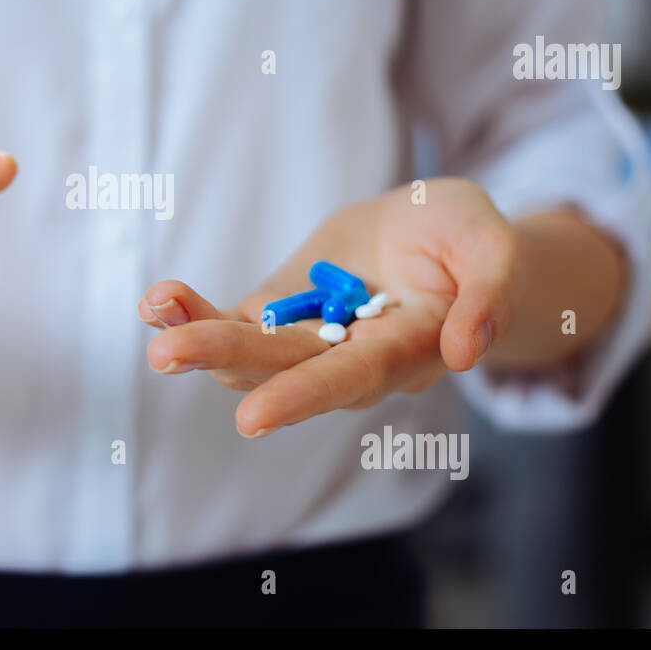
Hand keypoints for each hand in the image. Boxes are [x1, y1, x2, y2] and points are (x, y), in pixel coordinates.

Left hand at [139, 178, 518, 436]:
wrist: (431, 232)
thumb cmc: (466, 237)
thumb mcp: (495, 245)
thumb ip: (490, 294)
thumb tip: (468, 354)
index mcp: (406, 351)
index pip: (352, 378)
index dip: (303, 396)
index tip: (251, 416)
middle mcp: (349, 361)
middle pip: (282, 369)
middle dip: (224, 359)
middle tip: (165, 353)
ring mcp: (307, 340)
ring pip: (248, 352)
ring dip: (197, 335)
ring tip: (155, 312)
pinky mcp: (278, 314)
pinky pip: (232, 323)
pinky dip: (194, 313)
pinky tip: (158, 301)